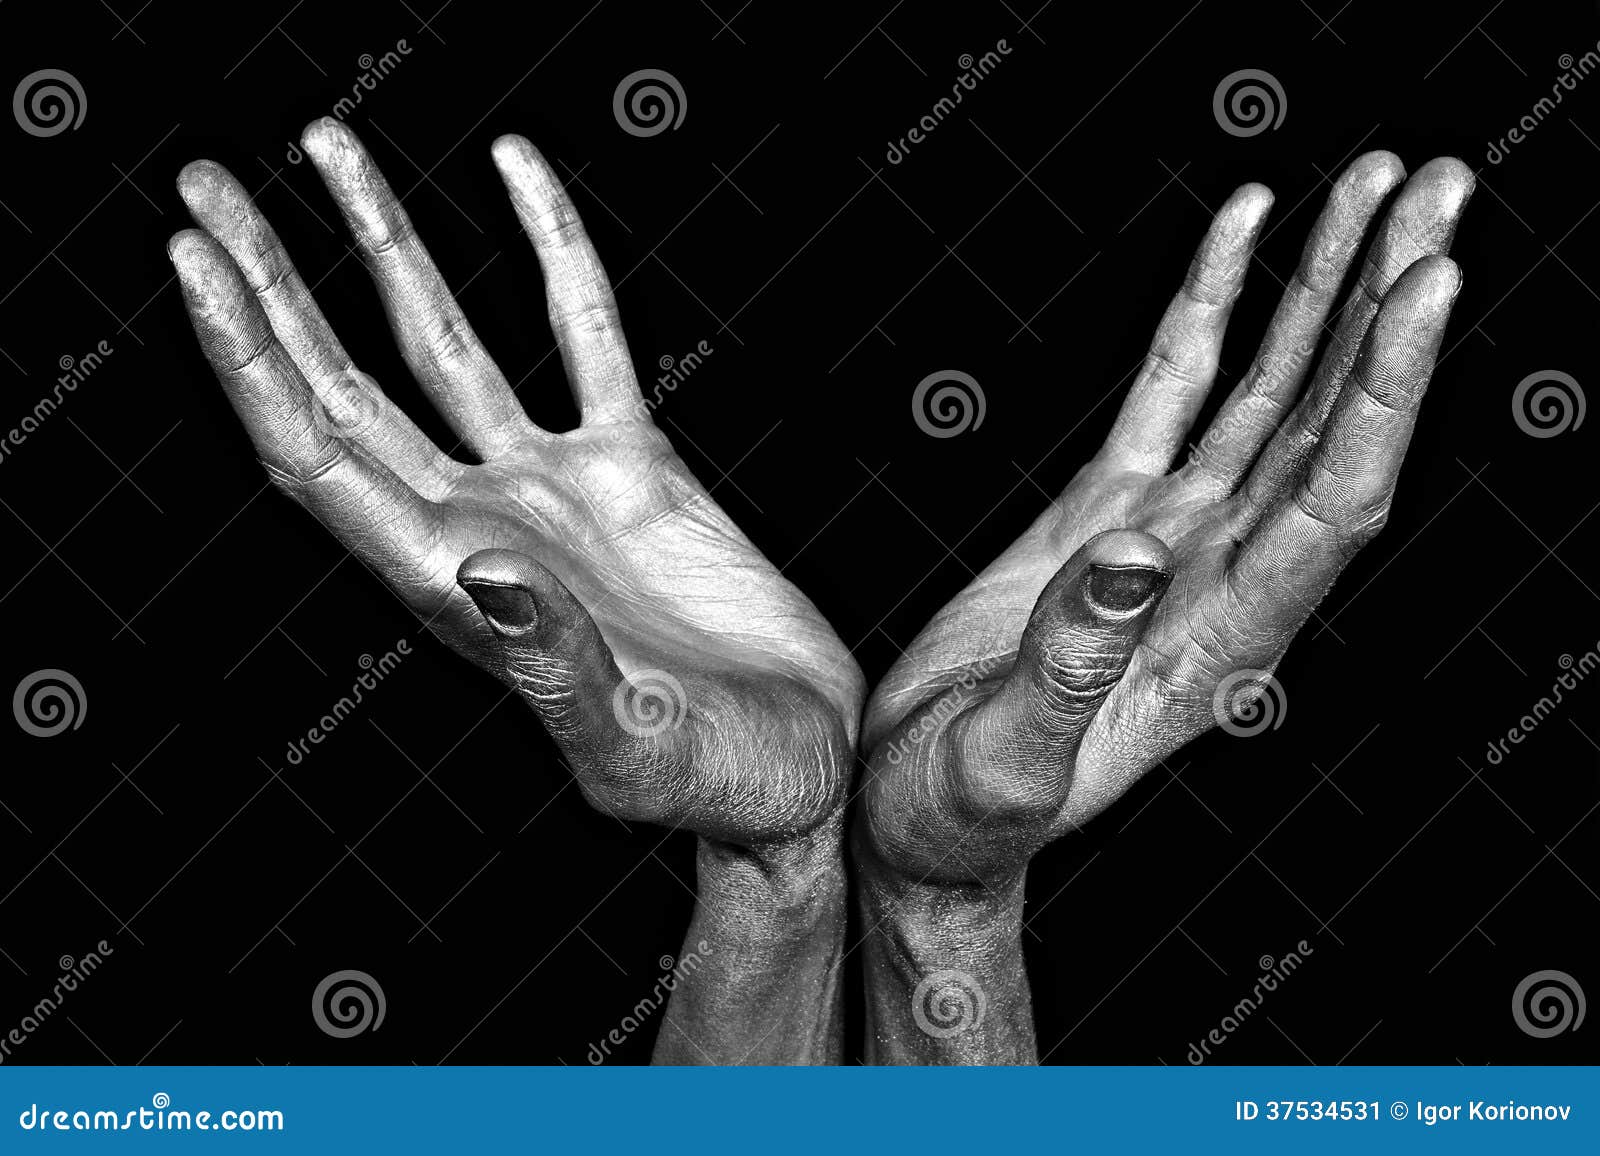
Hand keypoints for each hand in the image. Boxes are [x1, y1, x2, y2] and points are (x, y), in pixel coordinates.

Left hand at [170, 121, 863, 847]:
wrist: (799, 758)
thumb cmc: (717, 778)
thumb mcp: (633, 742)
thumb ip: (556, 664)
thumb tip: (484, 570)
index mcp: (457, 587)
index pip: (320, 456)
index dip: (250, 363)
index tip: (200, 263)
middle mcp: (482, 523)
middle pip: (344, 384)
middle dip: (271, 287)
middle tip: (208, 190)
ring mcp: (550, 488)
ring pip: (443, 342)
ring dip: (382, 247)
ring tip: (328, 149)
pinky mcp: (630, 466)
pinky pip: (581, 333)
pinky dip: (552, 252)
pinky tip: (519, 173)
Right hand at [860, 153, 1472, 886]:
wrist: (913, 816)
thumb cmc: (955, 816)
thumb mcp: (1004, 762)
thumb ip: (1070, 664)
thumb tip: (1134, 556)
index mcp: (1215, 646)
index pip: (1332, 500)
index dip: (1386, 391)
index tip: (1428, 280)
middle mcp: (1217, 580)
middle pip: (1331, 424)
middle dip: (1388, 303)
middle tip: (1439, 187)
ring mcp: (1164, 539)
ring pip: (1269, 394)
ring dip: (1326, 291)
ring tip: (1375, 186)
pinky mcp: (1100, 514)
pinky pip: (1173, 392)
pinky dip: (1209, 310)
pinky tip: (1240, 233)